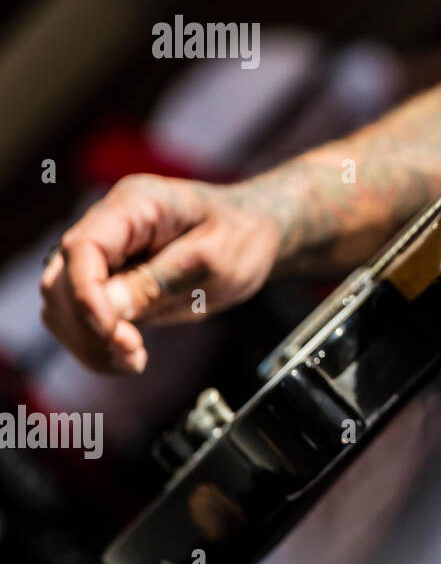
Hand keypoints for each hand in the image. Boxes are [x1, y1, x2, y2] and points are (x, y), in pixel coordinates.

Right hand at [40, 175, 280, 373]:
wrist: (255, 232)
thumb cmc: (242, 235)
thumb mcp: (214, 261)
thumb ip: (159, 282)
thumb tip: (106, 311)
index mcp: (136, 204)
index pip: (84, 247)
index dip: (86, 294)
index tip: (112, 332)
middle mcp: (109, 226)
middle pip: (62, 280)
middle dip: (88, 325)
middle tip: (132, 352)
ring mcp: (105, 255)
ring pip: (62, 305)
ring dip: (88, 341)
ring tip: (134, 359)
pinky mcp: (107, 283)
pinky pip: (81, 318)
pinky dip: (96, 345)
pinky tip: (129, 358)